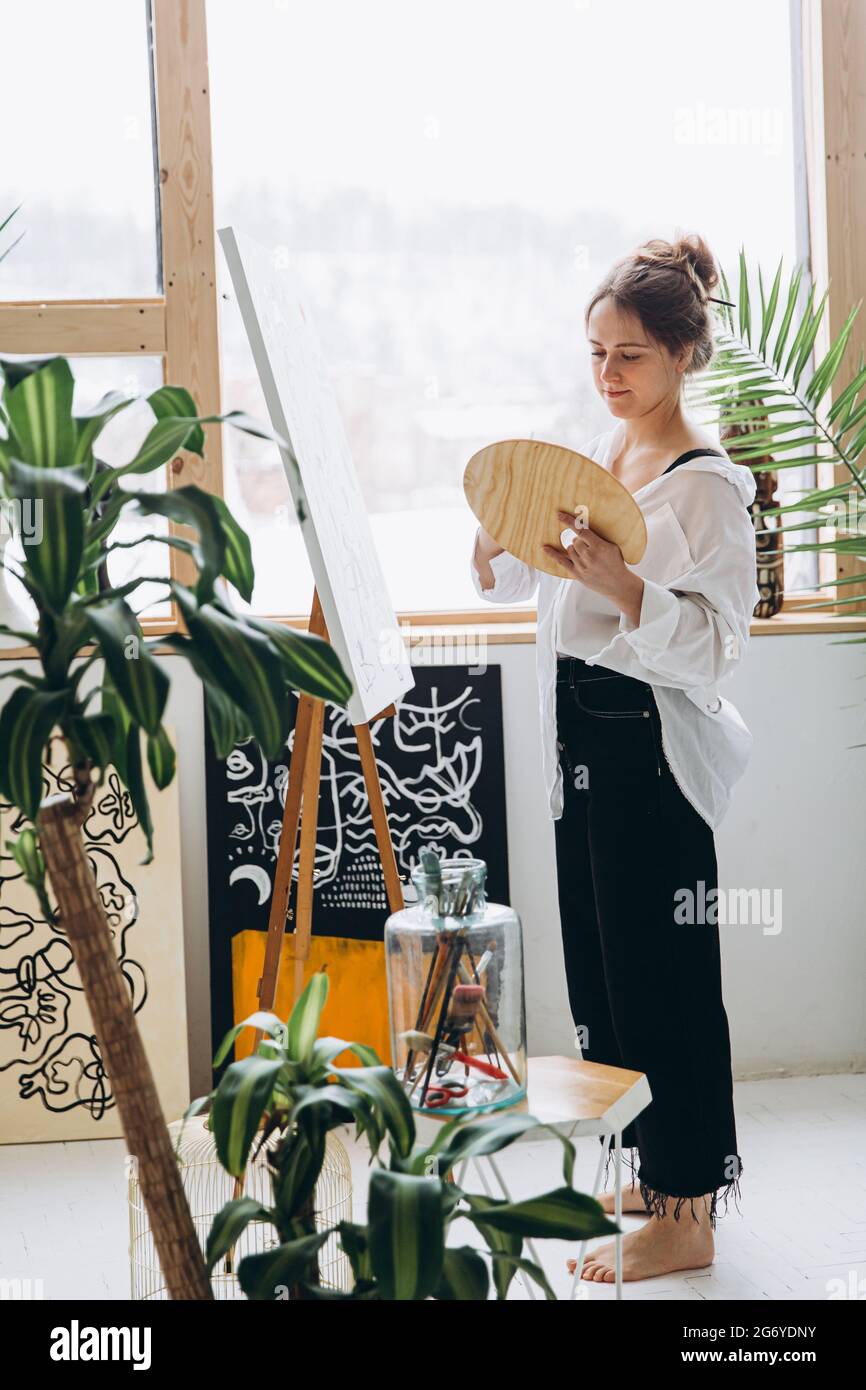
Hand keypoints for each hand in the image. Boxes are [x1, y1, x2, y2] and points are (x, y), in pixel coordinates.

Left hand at [542, 509, 644, 625]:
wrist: (618, 584)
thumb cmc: (616, 563)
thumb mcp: (612, 546)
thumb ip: (598, 537)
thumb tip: (582, 528)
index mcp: (599, 546)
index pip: (581, 530)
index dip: (569, 521)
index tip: (559, 515)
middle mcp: (589, 556)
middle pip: (575, 541)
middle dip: (580, 541)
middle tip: (589, 548)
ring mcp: (582, 566)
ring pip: (569, 549)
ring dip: (575, 549)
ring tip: (587, 556)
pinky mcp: (577, 574)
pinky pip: (561, 561)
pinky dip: (552, 554)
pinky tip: (545, 548)